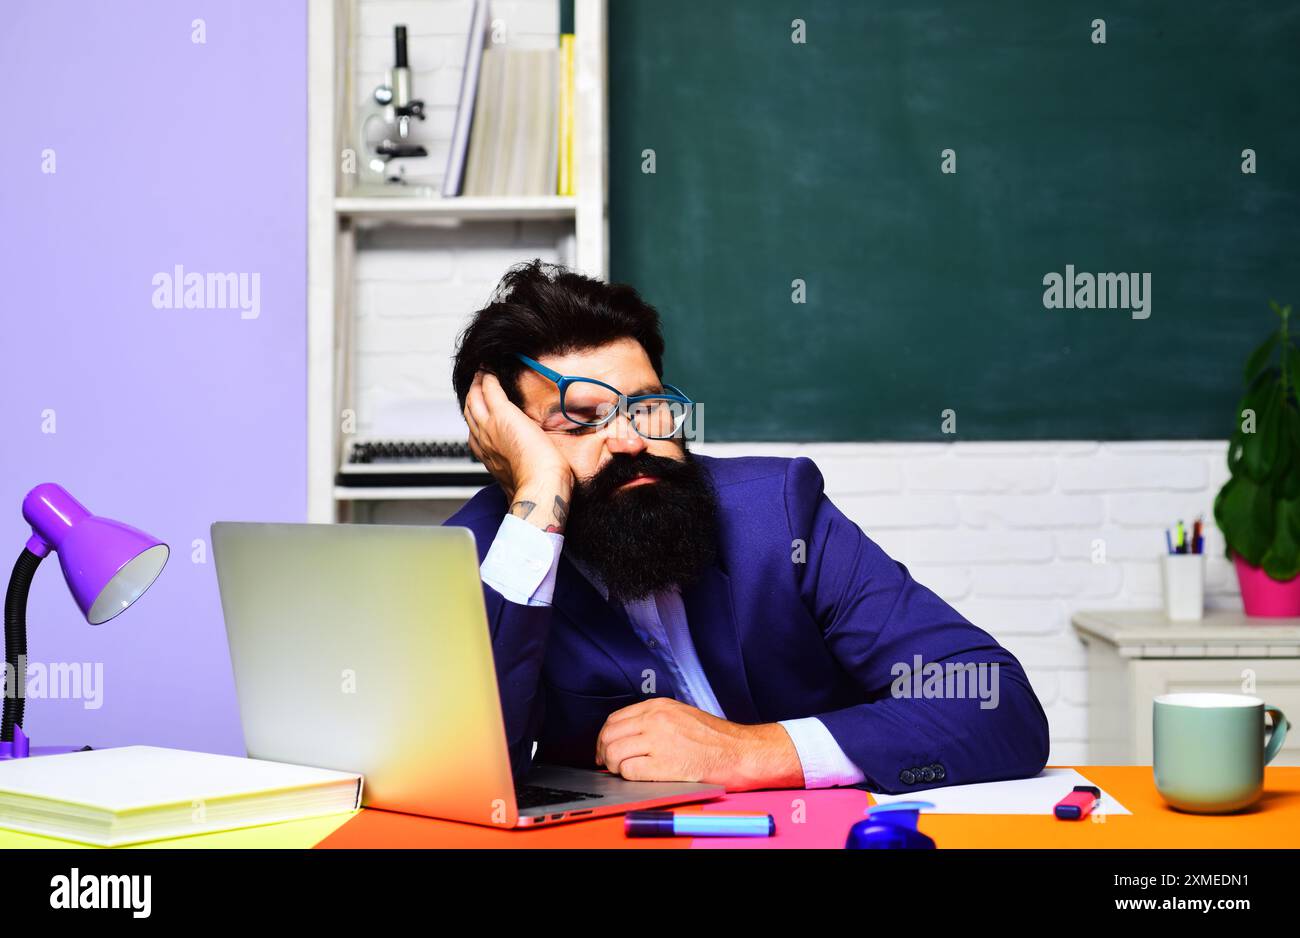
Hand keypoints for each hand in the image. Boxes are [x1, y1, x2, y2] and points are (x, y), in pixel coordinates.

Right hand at [463, 370, 572, 530]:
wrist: (539, 483)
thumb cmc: (538, 484)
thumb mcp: (523, 477)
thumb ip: (521, 470)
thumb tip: (529, 473)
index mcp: (489, 455)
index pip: (476, 432)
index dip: (477, 419)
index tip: (482, 410)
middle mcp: (484, 440)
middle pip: (470, 412)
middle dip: (472, 397)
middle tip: (477, 384)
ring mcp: (490, 426)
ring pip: (474, 399)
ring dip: (477, 384)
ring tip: (482, 374)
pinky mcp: (502, 414)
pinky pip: (489, 388)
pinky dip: (488, 378)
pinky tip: (490, 371)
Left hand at [593, 697, 804, 790]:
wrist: (740, 751)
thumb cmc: (714, 738)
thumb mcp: (681, 714)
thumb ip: (653, 719)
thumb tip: (627, 735)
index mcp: (658, 706)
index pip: (614, 719)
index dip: (605, 737)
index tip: (606, 748)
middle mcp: (655, 720)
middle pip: (609, 735)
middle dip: (604, 752)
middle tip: (609, 764)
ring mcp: (659, 741)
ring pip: (614, 753)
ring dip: (614, 766)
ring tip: (624, 772)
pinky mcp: (664, 764)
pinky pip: (628, 771)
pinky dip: (628, 776)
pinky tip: (638, 777)